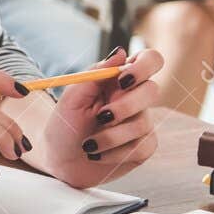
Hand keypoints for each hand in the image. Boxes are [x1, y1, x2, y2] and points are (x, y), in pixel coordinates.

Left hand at [34, 46, 161, 187]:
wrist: (61, 161)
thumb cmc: (64, 125)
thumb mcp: (72, 98)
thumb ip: (95, 74)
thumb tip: (120, 52)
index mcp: (117, 80)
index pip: (149, 60)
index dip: (144, 66)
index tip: (123, 80)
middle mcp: (134, 98)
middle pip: (152, 90)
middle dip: (125, 106)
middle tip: (101, 117)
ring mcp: (142, 123)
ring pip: (142, 123)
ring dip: (110, 136)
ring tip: (88, 144)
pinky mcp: (144, 147)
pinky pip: (141, 147)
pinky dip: (114, 153)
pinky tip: (98, 154)